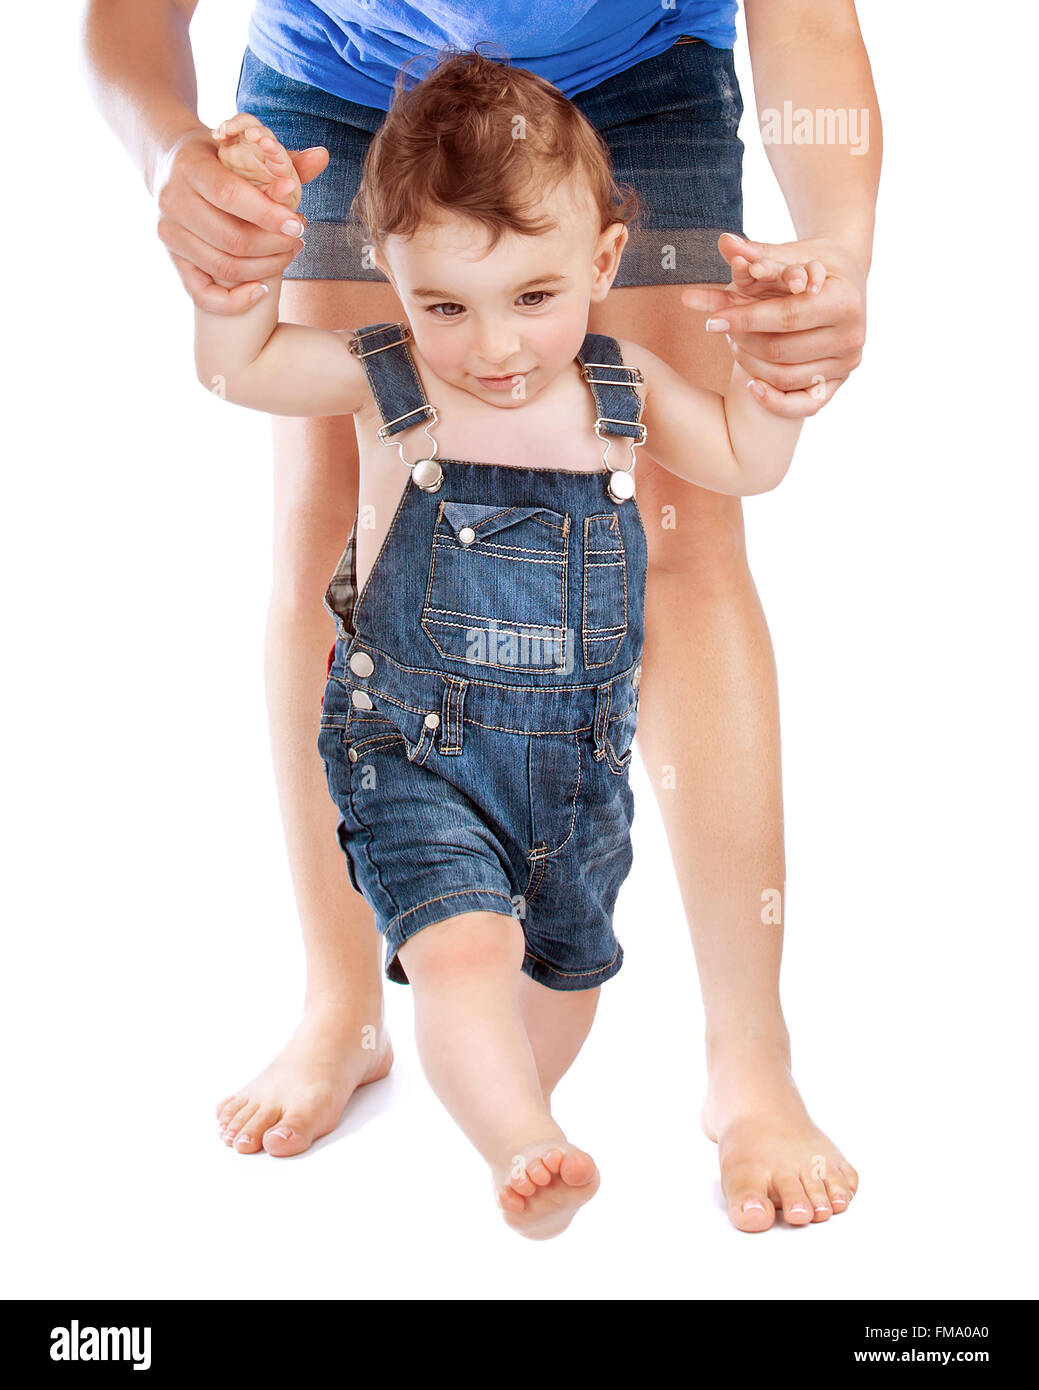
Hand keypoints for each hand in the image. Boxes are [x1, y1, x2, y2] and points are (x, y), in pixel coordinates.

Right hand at [153, 123, 328, 313]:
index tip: (298, 223)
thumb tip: (323, 156)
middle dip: (275, 244)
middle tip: (298, 238)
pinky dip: (236, 301)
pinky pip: (204, 296)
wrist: (172, 165)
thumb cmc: (220, 159)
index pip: (229, 195)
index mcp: (190, 167)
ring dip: (266, 268)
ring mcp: (170, 234)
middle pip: (231, 238)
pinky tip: (263, 289)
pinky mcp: (173, 260)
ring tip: (288, 252)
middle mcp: (173, 201)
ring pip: (224, 267)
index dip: (268, 214)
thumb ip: (284, 158)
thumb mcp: (244, 148)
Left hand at [682, 232, 867, 417]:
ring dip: (750, 364)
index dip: (744, 319)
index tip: (710, 320)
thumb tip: (724, 243)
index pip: (785, 317)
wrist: (843, 278)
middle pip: (781, 349)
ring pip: (785, 377)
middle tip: (720, 329)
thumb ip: (756, 253)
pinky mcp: (838, 382)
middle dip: (743, 340)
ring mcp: (847, 363)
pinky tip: (751, 386)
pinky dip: (774, 401)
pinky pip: (803, 405)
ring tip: (734, 343)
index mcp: (846, 301)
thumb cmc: (811, 262)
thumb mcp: (788, 254)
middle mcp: (853, 336)